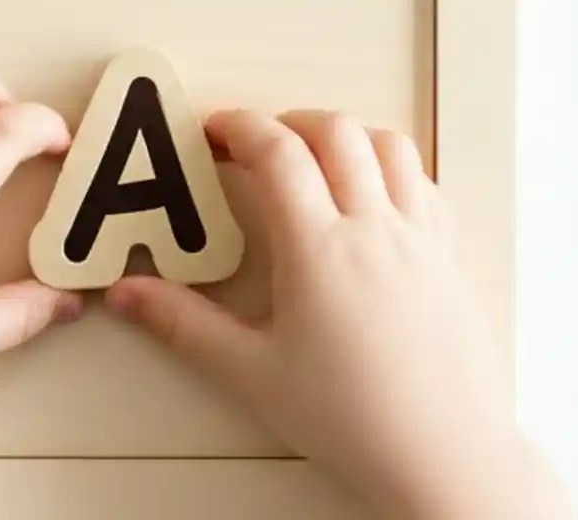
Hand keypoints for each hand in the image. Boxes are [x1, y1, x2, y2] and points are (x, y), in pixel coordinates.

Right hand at [107, 110, 564, 517]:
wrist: (444, 455)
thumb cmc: (352, 420)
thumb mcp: (253, 373)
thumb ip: (184, 324)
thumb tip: (127, 293)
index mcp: (319, 248)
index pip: (277, 153)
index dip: (240, 127)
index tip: (214, 131)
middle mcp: (375, 228)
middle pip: (335, 132)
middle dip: (289, 121)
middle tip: (257, 143)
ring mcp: (421, 238)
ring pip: (390, 146)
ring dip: (347, 135)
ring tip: (316, 159)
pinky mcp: (450, 257)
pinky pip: (425, 183)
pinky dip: (392, 168)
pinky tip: (374, 198)